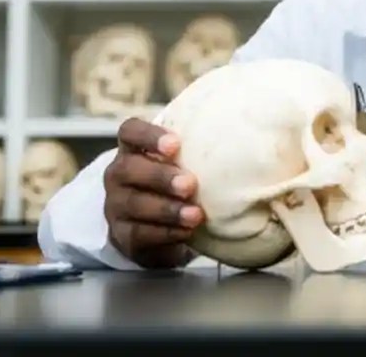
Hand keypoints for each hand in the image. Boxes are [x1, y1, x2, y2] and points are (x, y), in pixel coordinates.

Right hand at [104, 117, 204, 268]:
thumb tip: (249, 130)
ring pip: (135, 204)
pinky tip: (186, 232)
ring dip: (167, 210)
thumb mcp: (180, 162)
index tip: (175, 144)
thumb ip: (198, 147)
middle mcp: (118, 175)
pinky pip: (140, 234)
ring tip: (195, 214)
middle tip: (190, 184)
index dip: (149, 135)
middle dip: (160, 177)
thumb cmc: (172, 182)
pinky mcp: (123, 235)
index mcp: (132, 149)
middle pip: (128, 169)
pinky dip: (166, 233)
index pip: (130, 132)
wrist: (148, 225)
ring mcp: (116, 206)